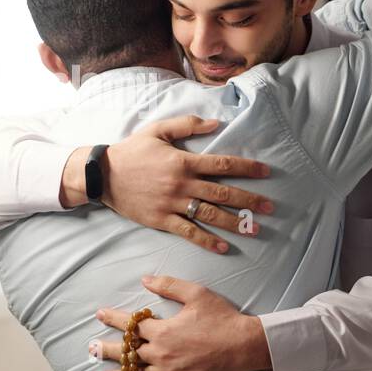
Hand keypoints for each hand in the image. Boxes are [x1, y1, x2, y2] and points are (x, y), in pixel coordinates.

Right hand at [68, 116, 275, 252]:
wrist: (102, 175)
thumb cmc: (132, 151)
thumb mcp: (157, 130)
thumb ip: (187, 124)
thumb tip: (216, 123)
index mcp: (184, 161)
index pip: (223, 164)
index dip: (247, 168)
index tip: (266, 172)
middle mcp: (182, 183)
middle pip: (223, 193)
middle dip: (249, 200)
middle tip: (270, 207)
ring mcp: (172, 203)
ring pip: (210, 214)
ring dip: (235, 222)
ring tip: (255, 228)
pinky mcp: (162, 219)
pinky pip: (189, 231)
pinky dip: (207, 240)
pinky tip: (224, 247)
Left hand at [94, 275, 271, 370]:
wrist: (245, 345)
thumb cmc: (223, 318)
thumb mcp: (197, 294)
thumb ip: (169, 286)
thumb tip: (145, 280)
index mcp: (161, 330)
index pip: (129, 324)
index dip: (113, 318)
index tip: (100, 315)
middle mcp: (160, 353)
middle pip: (126, 354)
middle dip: (105, 350)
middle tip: (91, 349)